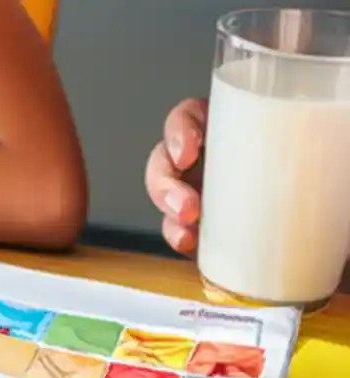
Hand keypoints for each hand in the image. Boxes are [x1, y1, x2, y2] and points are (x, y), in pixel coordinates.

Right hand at [145, 98, 207, 253]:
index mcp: (230, 122)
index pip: (189, 117)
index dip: (181, 131)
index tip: (188, 154)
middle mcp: (207, 153)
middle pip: (166, 161)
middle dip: (167, 185)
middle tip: (189, 209)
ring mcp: (200, 188)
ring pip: (164, 194)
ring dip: (169, 211)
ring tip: (187, 234)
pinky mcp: (204, 221)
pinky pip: (178, 227)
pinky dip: (178, 236)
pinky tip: (190, 245)